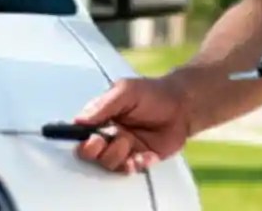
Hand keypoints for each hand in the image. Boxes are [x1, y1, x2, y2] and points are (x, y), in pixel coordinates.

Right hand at [72, 76, 192, 173]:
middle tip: (114, 139)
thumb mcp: (126, 91)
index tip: (92, 138)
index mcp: (101, 118)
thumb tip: (79, 120)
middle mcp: (109, 135)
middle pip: (91, 154)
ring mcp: (124, 148)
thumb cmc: (151, 93)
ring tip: (131, 142)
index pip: (81, 134)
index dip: (82, 140)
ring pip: (110, 163)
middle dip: (99, 151)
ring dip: (119, 155)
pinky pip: (131, 169)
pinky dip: (138, 164)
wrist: (182, 105)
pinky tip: (147, 154)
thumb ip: (103, 105)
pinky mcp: (140, 159)